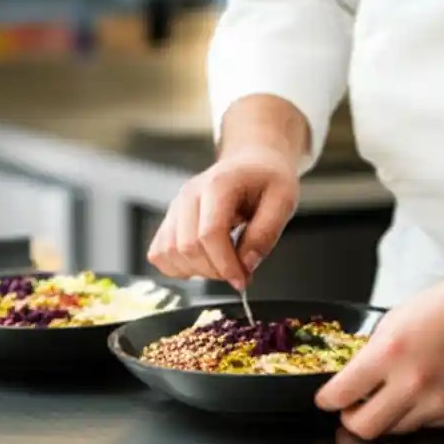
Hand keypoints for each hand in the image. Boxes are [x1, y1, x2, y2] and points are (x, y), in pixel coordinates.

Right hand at [147, 94, 307, 289]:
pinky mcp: (169, 221)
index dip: (225, 264)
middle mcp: (189, 195)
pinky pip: (159, 254)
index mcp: (218, 184)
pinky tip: (201, 263)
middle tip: (238, 273)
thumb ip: (266, 233)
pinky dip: (177, 268)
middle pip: (187, 247)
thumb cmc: (268, 179)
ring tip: (221, 265)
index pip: (209, 233)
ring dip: (196, 271)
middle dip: (214, 270)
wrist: (252, 163)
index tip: (242, 280)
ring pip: (168, 253)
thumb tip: (245, 265)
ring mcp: (175, 207)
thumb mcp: (284, 201)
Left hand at [316, 228, 443, 438]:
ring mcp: (442, 403)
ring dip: (388, 416)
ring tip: (395, 394)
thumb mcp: (395, 319)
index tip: (327, 400)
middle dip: (352, 419)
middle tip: (353, 408)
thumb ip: (370, 354)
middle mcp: (415, 383)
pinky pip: (430, 425)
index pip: (339, 396)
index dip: (327, 400)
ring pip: (397, 430)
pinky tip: (429, 390)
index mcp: (390, 354)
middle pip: (363, 429)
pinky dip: (421, 414)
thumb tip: (350, 379)